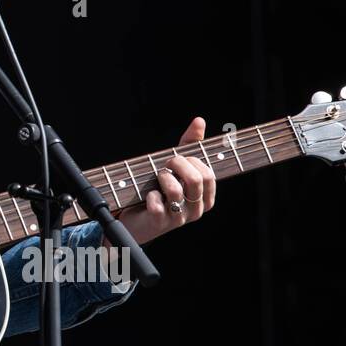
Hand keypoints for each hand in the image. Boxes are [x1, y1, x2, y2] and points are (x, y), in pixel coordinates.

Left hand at [103, 116, 215, 247]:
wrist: (136, 218)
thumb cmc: (159, 188)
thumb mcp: (176, 165)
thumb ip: (189, 144)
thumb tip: (199, 121)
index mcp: (204, 197)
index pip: (208, 174)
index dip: (191, 160)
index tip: (177, 158)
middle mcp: (195, 210)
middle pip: (196, 180)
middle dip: (177, 164)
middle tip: (165, 164)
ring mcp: (178, 218)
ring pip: (176, 190)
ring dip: (162, 177)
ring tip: (156, 178)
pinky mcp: (159, 224)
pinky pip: (157, 205)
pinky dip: (150, 195)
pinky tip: (147, 195)